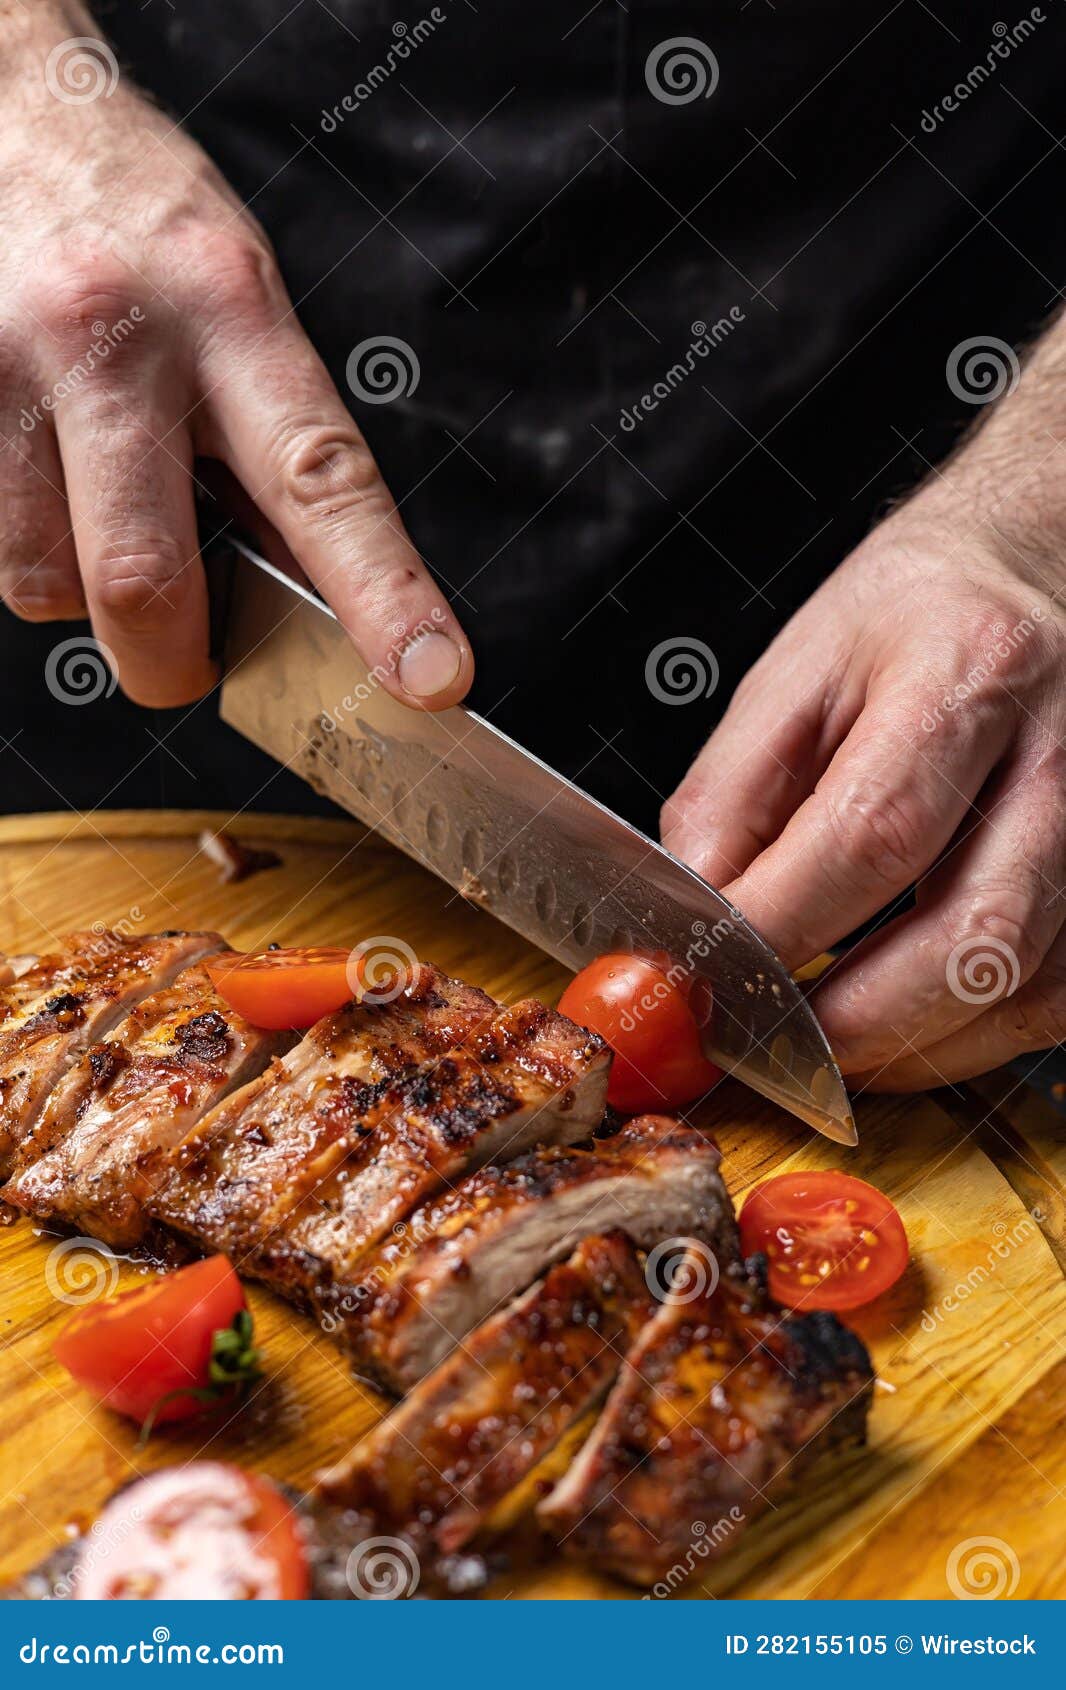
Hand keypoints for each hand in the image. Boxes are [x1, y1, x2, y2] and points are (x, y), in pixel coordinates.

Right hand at [0, 7, 471, 708]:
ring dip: (83, 597)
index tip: (432, 680)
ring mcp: (10, 372)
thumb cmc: (147, 230)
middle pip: (143, 581)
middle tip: (191, 662)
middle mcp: (116, 342)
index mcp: (233, 315)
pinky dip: (30, 551)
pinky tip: (48, 482)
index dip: (383, 596)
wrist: (13, 117)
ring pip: (44, 583)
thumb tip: (322, 595)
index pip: (324, 482)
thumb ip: (279, 449)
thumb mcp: (247, 312)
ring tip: (102, 517)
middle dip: (171, 662)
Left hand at [661, 497, 1065, 1090]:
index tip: (707, 977)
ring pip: (1032, 988)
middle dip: (858, 1023)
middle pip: (977, 938)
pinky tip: (912, 1020)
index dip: (779, 927)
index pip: (871, 834)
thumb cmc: (919, 615)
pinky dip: (977, 1034)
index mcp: (970, 669)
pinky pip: (1064, 998)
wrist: (1049, 566)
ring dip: (916, 1046)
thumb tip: (693, 921)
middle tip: (772, 1044)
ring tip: (830, 1040)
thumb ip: (734, 795)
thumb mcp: (798, 670)